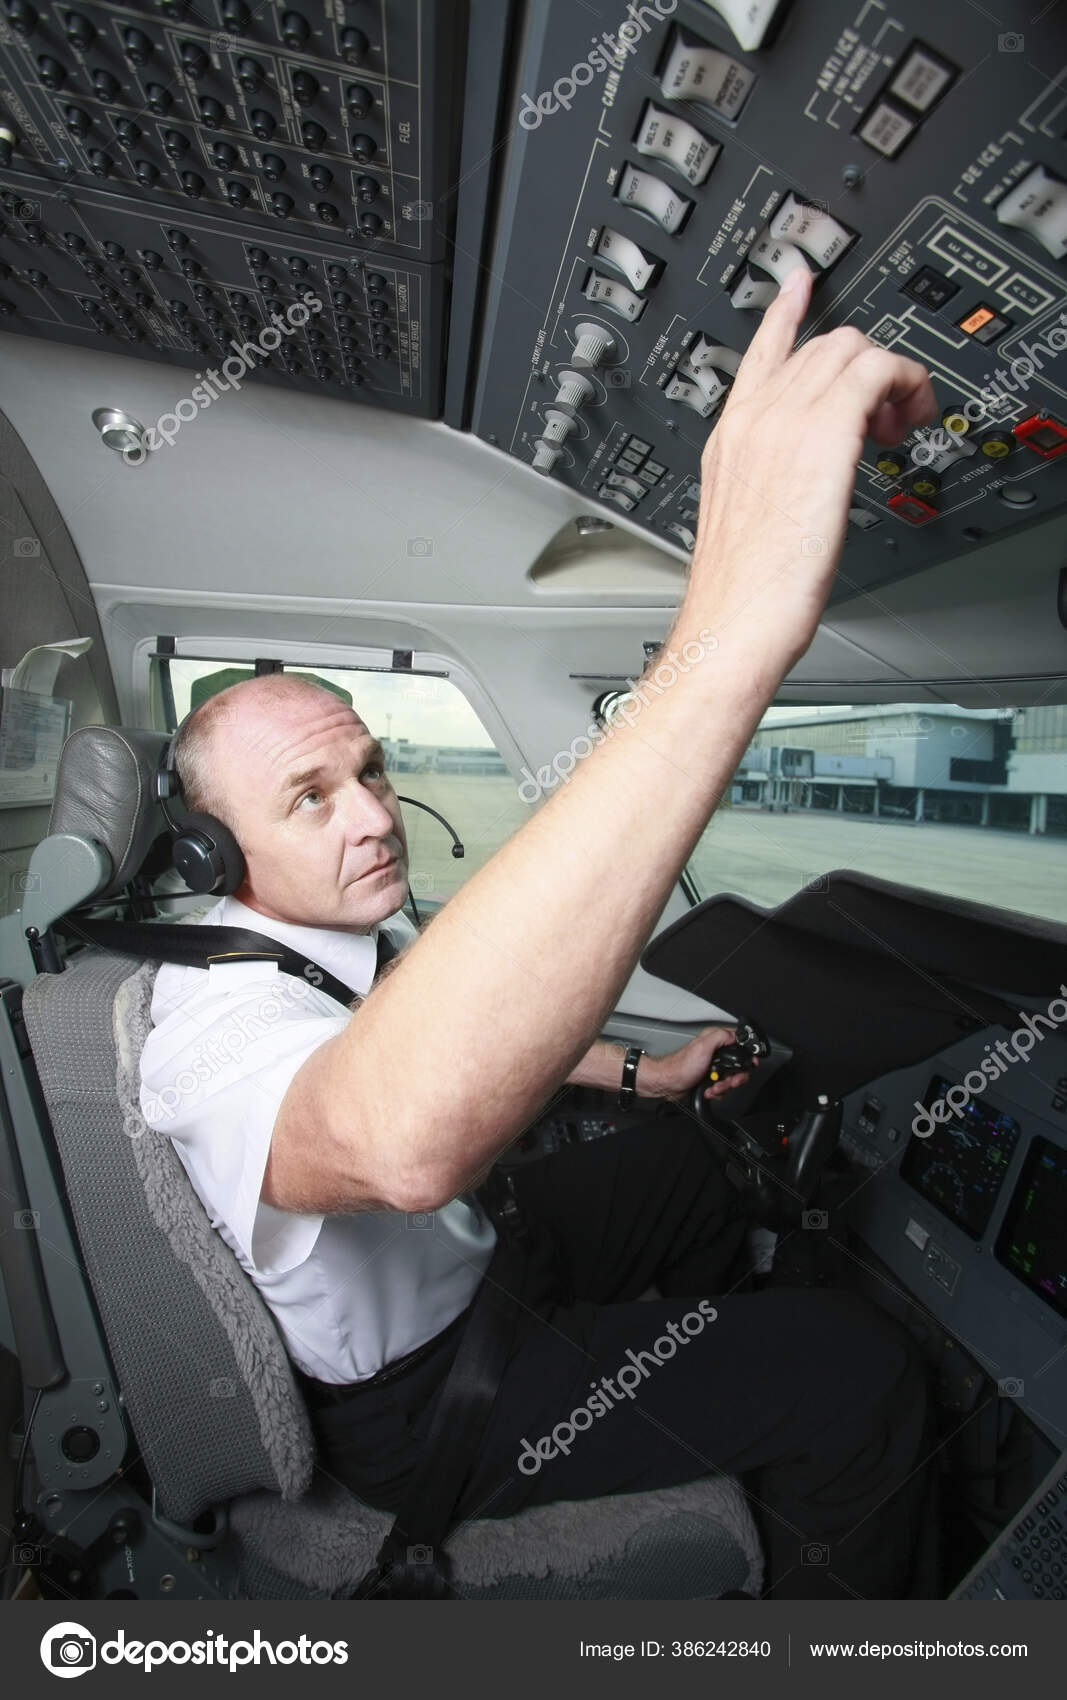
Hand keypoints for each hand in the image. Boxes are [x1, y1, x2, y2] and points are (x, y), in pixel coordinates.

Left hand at [640, 1027, 756, 1101]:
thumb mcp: (703, 1046)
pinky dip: (717, 1091)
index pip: (739, 1042)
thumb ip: (721, 1036)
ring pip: (732, 1078)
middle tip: (729, 1080)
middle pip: (739, 1065)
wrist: (669, 1084)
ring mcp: (714, 1067)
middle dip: (735, 1077)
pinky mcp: (710, 1079)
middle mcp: (716, 1052)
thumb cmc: (680, 1066)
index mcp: (715, 1040)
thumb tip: (736, 1036)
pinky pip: (723, 1087)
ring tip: (714, 1087)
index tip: (749, 1064)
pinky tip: (709, 1090)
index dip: (747, 1054)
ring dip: (724, 1086)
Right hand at [685, 265, 936, 681]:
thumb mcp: (748, 524)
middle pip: (821, 345)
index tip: (799, 284)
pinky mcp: (823, 431)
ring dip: (890, 376)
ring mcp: (784, 420)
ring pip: (850, 348)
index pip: (761, 353)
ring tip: (901, 423)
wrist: (733, 620)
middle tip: (887, 414)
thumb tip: (803, 487)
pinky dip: (905, 383)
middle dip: (863, 368)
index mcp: (729, 439)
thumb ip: (771, 485)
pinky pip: (877, 369)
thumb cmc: (739, 594)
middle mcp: (753, 419)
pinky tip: (910, 416)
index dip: (785, 312)